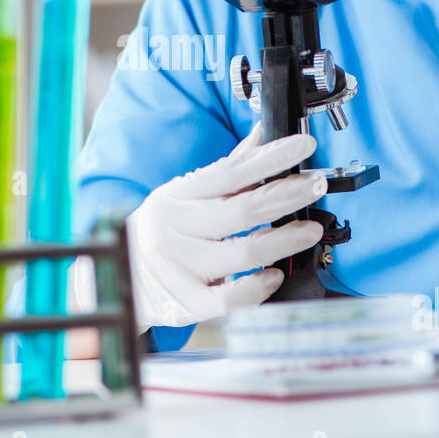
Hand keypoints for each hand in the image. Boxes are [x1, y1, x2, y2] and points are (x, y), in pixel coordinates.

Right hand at [127, 125, 326, 330]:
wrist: (121, 275)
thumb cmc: (164, 230)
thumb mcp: (185, 195)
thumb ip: (228, 170)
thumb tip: (262, 135)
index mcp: (178, 195)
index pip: (231, 171)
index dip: (271, 157)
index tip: (303, 146)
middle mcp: (176, 228)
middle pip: (243, 210)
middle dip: (287, 195)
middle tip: (316, 186)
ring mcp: (180, 267)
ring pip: (243, 254)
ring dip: (284, 241)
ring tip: (309, 231)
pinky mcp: (187, 301)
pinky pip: (230, 298)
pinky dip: (257, 287)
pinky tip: (274, 275)